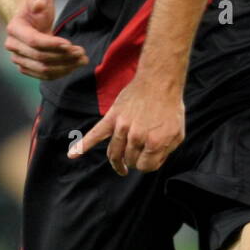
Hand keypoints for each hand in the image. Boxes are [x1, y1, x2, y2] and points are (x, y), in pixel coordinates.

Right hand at [3, 0, 87, 80]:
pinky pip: (44, 76)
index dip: (52, 44)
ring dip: (65, 66)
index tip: (70, 44)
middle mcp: (13, 46)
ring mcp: (19, 59)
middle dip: (63, 56)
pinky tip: (74, 65)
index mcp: (14, 29)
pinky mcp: (27, 68)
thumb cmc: (37, 8)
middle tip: (81, 52)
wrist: (32, 19)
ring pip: (43, 69)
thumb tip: (38, 5)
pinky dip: (61, 73)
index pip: (33, 41)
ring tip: (82, 59)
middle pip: (40, 57)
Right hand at [67, 78, 184, 175]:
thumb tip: (152, 163)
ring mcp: (123, 128)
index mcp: (155, 142)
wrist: (159, 82)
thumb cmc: (171, 108)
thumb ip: (166, 151)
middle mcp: (137, 137)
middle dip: (136, 160)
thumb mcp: (178, 133)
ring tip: (121, 167)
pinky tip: (72, 154)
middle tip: (141, 152)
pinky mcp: (112, 118)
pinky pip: (94, 134)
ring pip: (114, 153)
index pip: (146, 167)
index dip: (150, 164)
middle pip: (130, 160)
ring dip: (118, 161)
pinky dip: (82, 145)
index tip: (152, 157)